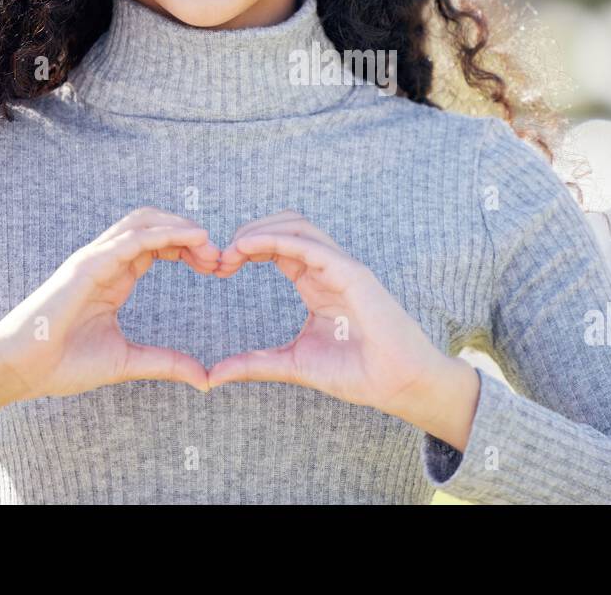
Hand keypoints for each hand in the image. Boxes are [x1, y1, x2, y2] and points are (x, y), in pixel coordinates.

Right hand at [0, 207, 221, 399]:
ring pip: (143, 221)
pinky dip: (164, 233)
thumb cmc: (63, 364)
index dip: (189, 247)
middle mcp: (106, 261)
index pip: (158, 244)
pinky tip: (190, 240)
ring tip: (209, 245)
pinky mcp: (87, 265)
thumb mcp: (127, 361)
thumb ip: (165, 363)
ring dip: (181, 226)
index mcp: (115, 276)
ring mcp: (95, 260)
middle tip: (219, 257)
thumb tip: (204, 378)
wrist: (21, 369)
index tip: (216, 266)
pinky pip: (130, 239)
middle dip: (189, 232)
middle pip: (154, 224)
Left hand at [206, 211, 448, 418]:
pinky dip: (276, 239)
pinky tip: (249, 248)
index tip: (218, 268)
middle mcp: (328, 268)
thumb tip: (214, 374)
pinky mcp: (351, 273)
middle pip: (285, 224)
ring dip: (259, 230)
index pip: (277, 246)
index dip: (246, 248)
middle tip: (220, 258)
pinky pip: (310, 244)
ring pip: (297, 225)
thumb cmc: (356, 373)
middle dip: (249, 232)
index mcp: (316, 282)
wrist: (397, 385)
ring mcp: (341, 267)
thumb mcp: (292, 365)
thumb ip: (254, 364)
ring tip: (232, 250)